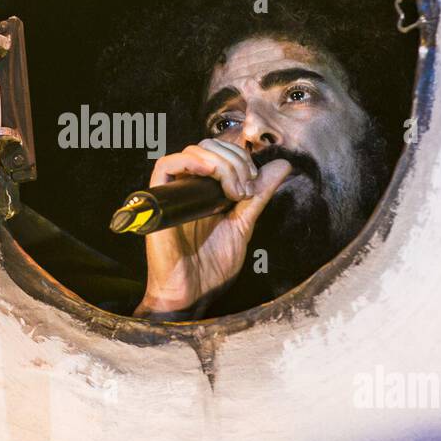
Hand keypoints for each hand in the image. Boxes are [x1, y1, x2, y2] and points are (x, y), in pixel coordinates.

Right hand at [134, 139, 291, 318]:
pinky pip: (165, 166)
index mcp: (207, 190)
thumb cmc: (212, 266)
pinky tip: (207, 172)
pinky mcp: (159, 201)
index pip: (222, 151)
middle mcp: (190, 186)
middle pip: (209, 146)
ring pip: (192, 152)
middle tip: (244, 190)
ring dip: (219, 163)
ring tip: (232, 191)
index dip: (241, 157)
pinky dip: (188, 161)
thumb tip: (282, 166)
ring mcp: (174, 192)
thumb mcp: (244, 224)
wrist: (193, 293)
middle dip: (234, 161)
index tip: (254, 181)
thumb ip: (260, 194)